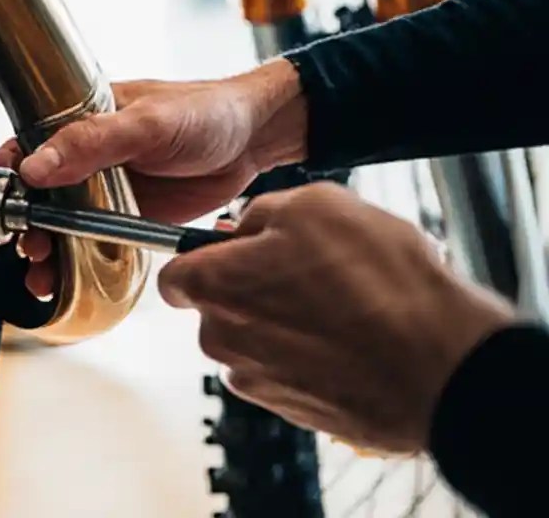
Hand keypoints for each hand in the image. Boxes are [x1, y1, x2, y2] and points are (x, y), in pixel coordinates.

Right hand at [0, 59, 305, 296]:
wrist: (257, 139)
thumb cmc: (207, 112)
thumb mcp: (147, 123)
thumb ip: (91, 142)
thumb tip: (36, 166)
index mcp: (82, 120)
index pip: (28, 144)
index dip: (10, 176)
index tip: (5, 204)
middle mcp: (87, 155)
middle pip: (38, 194)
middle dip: (26, 224)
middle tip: (29, 246)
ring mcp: (106, 188)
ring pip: (61, 223)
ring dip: (47, 249)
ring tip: (43, 272)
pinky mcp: (126, 215)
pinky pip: (92, 240)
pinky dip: (77, 260)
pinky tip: (68, 277)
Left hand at [160, 182, 515, 453]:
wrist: (438, 365)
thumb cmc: (377, 282)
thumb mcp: (316, 205)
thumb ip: (261, 211)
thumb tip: (244, 226)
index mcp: (212, 286)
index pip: (176, 274)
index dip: (207, 258)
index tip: (236, 252)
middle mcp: (221, 339)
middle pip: (220, 307)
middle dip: (253, 289)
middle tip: (309, 272)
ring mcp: (255, 381)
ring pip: (255, 340)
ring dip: (286, 324)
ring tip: (342, 307)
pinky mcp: (292, 410)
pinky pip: (288, 373)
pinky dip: (310, 358)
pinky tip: (352, 341)